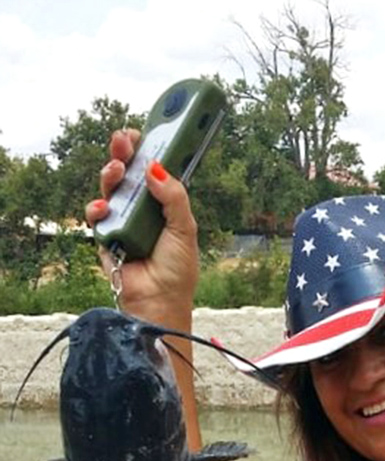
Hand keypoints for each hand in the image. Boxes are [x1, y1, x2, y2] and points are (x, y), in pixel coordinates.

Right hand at [84, 129, 198, 324]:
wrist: (159, 302)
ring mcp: (121, 221)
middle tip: (124, 138)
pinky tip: (105, 208)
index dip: (146, 150)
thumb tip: (155, 167)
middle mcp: (140, 209)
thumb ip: (174, 196)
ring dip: (110, 174)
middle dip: (123, 152)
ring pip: (110, 188)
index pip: (152, 169)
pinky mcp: (105, 237)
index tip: (143, 132)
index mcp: (162, 204)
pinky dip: (97, 209)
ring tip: (117, 169)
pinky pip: (96, 215)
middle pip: (128, 172)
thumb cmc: (177, 271)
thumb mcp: (185, 229)